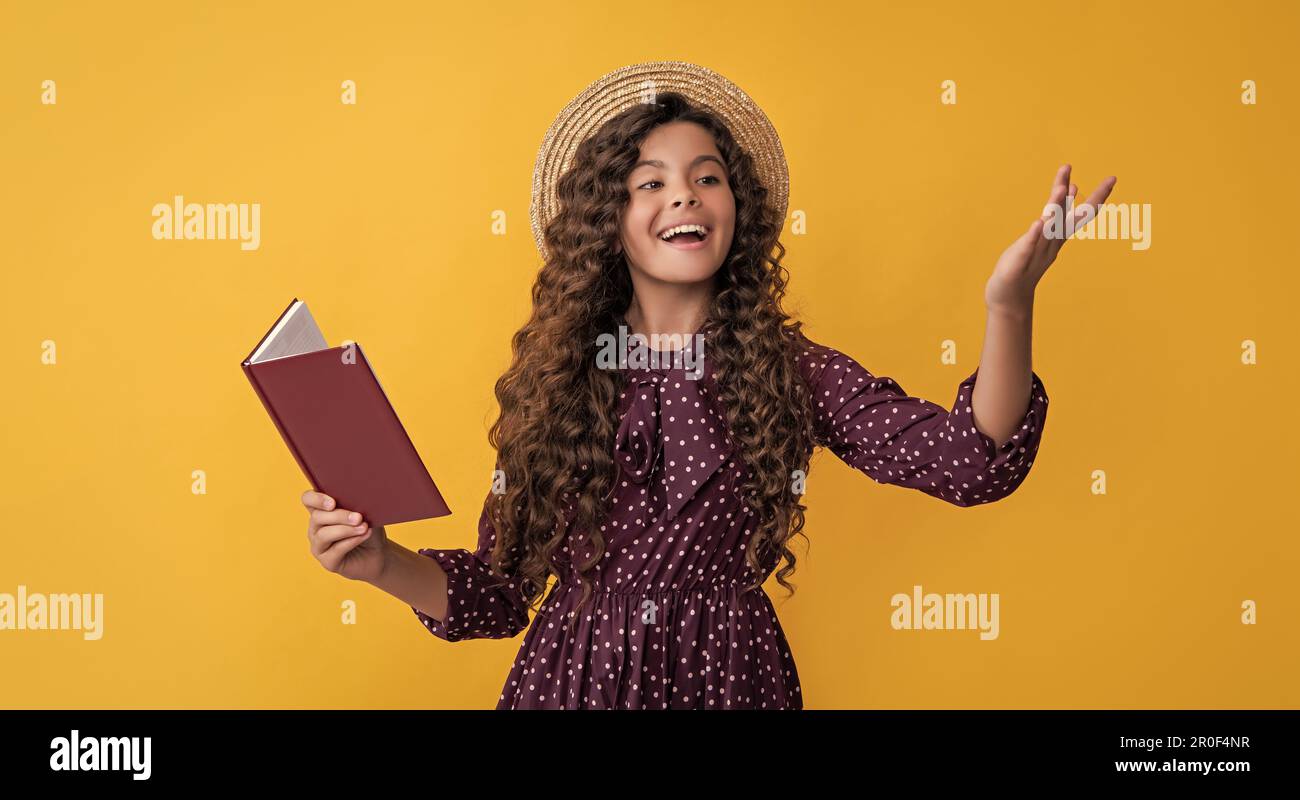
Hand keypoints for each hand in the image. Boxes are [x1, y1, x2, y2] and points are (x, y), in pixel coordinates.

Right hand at [302, 490, 388, 582]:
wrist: (379, 553)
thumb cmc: (368, 528)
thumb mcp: (364, 512)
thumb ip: (355, 503)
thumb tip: (358, 496)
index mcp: (321, 511)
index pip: (308, 499)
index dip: (316, 499)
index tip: (333, 503)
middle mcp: (315, 528)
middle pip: (317, 517)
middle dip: (339, 516)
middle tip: (358, 517)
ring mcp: (319, 546)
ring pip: (324, 534)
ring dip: (346, 530)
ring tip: (364, 527)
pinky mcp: (327, 561)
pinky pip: (336, 550)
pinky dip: (352, 541)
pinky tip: (364, 535)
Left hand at [986, 164, 1116, 313]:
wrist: (1011, 296)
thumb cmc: (1026, 263)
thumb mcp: (1043, 235)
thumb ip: (1056, 213)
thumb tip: (1071, 187)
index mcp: (1058, 236)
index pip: (1079, 212)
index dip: (1095, 196)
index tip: (1112, 178)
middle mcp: (1052, 242)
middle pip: (1075, 218)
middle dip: (1094, 199)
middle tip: (1111, 180)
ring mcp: (1038, 250)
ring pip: (1051, 227)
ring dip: (1056, 208)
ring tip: (1063, 187)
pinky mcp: (1020, 260)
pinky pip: (1028, 246)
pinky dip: (1034, 234)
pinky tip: (1038, 223)